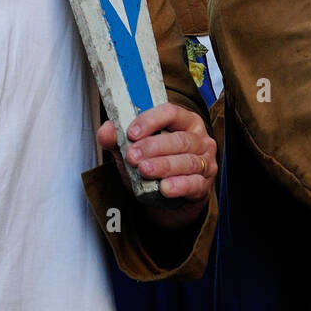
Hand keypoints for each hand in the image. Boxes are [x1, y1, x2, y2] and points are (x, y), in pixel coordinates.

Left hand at [97, 102, 216, 227]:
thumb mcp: (134, 151)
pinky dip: (179, 185)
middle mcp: (198, 139)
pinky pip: (194, 184)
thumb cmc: (154, 164)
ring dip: (164, 166)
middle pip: (179, 139)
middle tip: (132, 156)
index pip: (171, 112)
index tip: (132, 133)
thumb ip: (118, 140)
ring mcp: (205, 162)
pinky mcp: (204, 185)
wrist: (167, 197)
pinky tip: (165, 188)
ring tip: (144, 170)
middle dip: (153, 147)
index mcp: (184, 121)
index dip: (151, 121)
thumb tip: (106, 130)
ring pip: (187, 161)